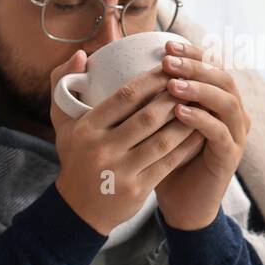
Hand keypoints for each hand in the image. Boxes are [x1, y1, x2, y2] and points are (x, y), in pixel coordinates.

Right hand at [50, 48, 205, 235]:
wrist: (78, 210)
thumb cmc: (76, 159)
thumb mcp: (63, 124)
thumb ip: (63, 85)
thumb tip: (82, 54)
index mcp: (86, 129)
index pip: (125, 96)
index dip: (152, 80)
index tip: (170, 68)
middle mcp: (102, 149)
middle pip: (148, 116)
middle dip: (175, 97)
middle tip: (193, 84)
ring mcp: (120, 171)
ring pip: (163, 139)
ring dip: (187, 120)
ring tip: (201, 105)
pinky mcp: (137, 189)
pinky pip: (169, 161)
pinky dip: (187, 146)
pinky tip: (200, 133)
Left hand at [155, 40, 250, 229]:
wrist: (179, 201)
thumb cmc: (162, 159)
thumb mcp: (152, 124)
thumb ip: (145, 98)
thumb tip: (117, 69)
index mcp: (213, 99)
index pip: (210, 66)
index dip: (191, 53)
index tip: (165, 45)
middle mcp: (230, 112)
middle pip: (223, 77)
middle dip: (196, 66)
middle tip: (169, 61)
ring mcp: (234, 133)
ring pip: (227, 101)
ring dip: (200, 90)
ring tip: (173, 85)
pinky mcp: (230, 155)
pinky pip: (220, 132)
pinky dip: (201, 120)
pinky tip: (180, 113)